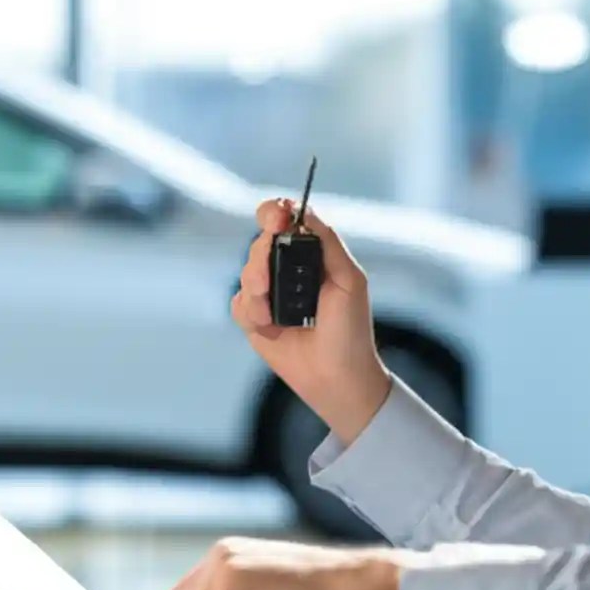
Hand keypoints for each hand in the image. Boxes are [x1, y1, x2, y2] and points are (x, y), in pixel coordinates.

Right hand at [231, 198, 391, 444]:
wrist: (336, 377)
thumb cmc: (350, 330)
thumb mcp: (349, 279)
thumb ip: (328, 242)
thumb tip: (304, 212)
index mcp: (312, 254)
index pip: (285, 220)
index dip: (273, 213)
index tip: (274, 219)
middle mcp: (289, 269)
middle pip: (259, 243)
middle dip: (261, 259)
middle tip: (269, 281)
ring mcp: (271, 294)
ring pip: (246, 273)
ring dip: (256, 291)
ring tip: (273, 314)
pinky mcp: (255, 319)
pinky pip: (239, 303)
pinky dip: (250, 312)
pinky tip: (268, 326)